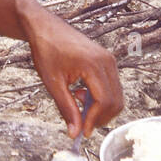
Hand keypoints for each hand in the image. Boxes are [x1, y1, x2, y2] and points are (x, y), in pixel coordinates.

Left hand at [21, 7, 122, 138]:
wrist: (45, 27)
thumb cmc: (46, 50)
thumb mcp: (53, 83)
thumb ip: (66, 109)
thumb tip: (75, 133)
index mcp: (94, 65)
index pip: (104, 101)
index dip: (94, 120)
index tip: (82, 132)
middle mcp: (107, 61)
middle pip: (115, 101)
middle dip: (100, 118)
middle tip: (80, 124)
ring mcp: (109, 60)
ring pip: (116, 96)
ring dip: (100, 108)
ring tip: (76, 102)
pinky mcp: (107, 60)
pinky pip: (111, 86)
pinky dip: (100, 97)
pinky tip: (80, 93)